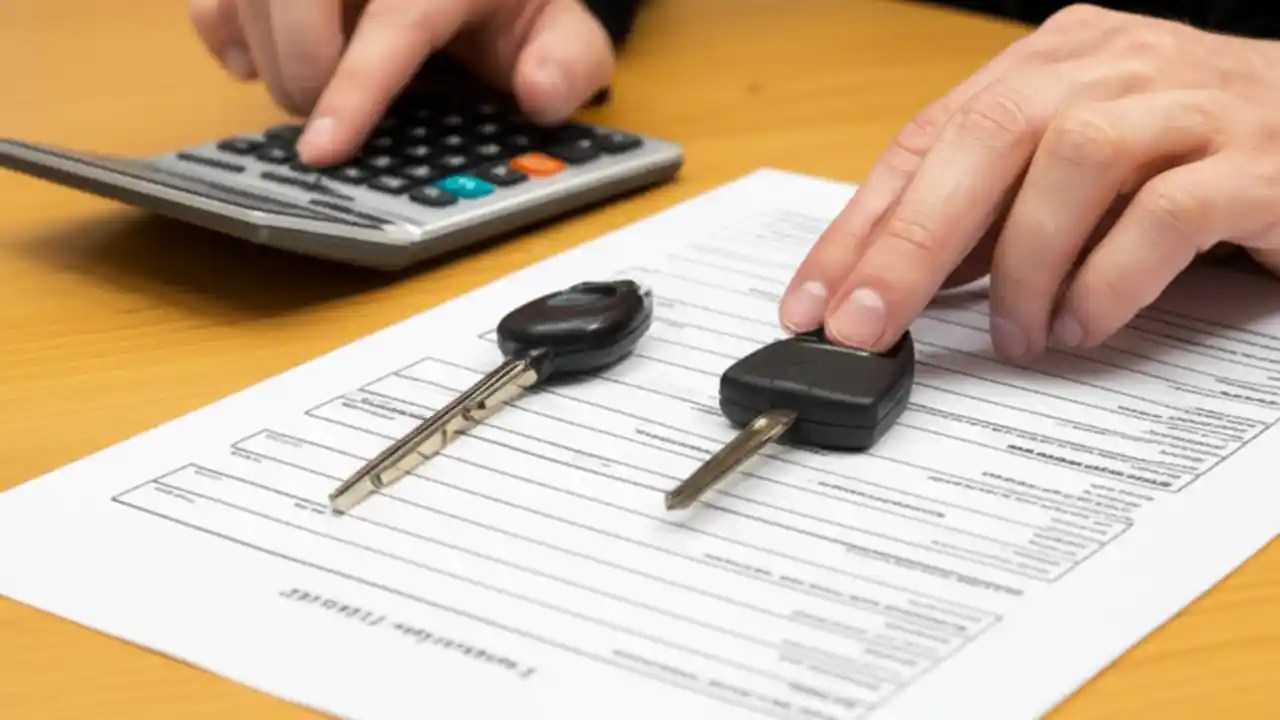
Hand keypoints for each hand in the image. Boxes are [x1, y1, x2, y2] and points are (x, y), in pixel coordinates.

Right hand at [188, 0, 614, 164]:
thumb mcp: (559, 27)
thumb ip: (568, 63)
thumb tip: (539, 93)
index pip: (395, 21)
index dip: (353, 89)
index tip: (322, 150)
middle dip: (304, 72)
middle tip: (325, 125)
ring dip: (268, 56)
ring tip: (306, 92)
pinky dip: (223, 31)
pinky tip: (257, 63)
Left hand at [779, 3, 1279, 361]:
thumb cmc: (1196, 151)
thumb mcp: (1076, 169)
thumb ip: (996, 208)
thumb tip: (898, 281)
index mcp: (1056, 59)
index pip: (931, 137)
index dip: (861, 224)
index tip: (814, 300)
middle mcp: (1115, 65)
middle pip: (985, 137)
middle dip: (907, 245)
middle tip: (866, 328)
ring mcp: (1190, 103)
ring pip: (1072, 161)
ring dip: (1024, 266)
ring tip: (1017, 338)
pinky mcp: (1258, 161)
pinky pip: (1167, 213)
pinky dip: (1109, 278)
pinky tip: (1083, 326)